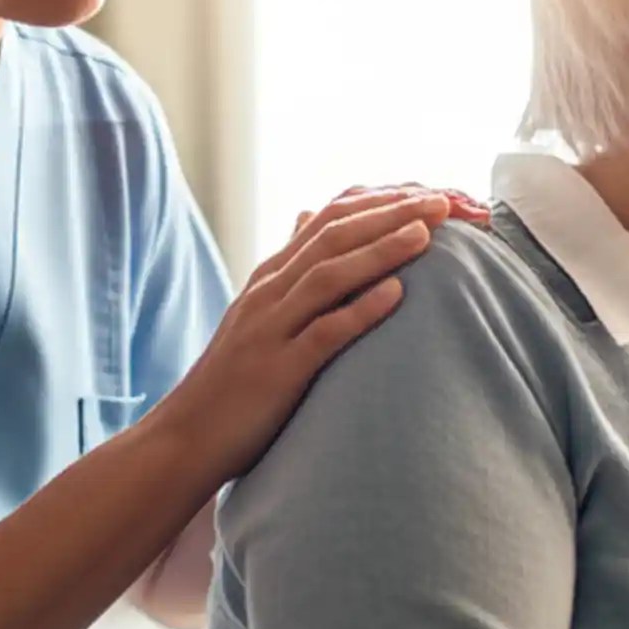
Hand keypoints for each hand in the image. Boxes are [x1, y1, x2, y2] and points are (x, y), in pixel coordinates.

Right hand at [146, 186, 489, 480]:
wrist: (187, 436)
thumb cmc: (233, 380)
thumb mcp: (258, 312)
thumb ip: (288, 267)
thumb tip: (308, 215)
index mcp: (270, 278)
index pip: (329, 220)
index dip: (380, 201)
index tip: (427, 192)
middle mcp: (269, 293)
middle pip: (334, 236)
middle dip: (390, 213)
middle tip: (442, 200)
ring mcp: (271, 329)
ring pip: (328, 274)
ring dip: (380, 249)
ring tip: (427, 232)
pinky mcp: (277, 371)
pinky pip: (322, 333)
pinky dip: (360, 310)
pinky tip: (397, 295)